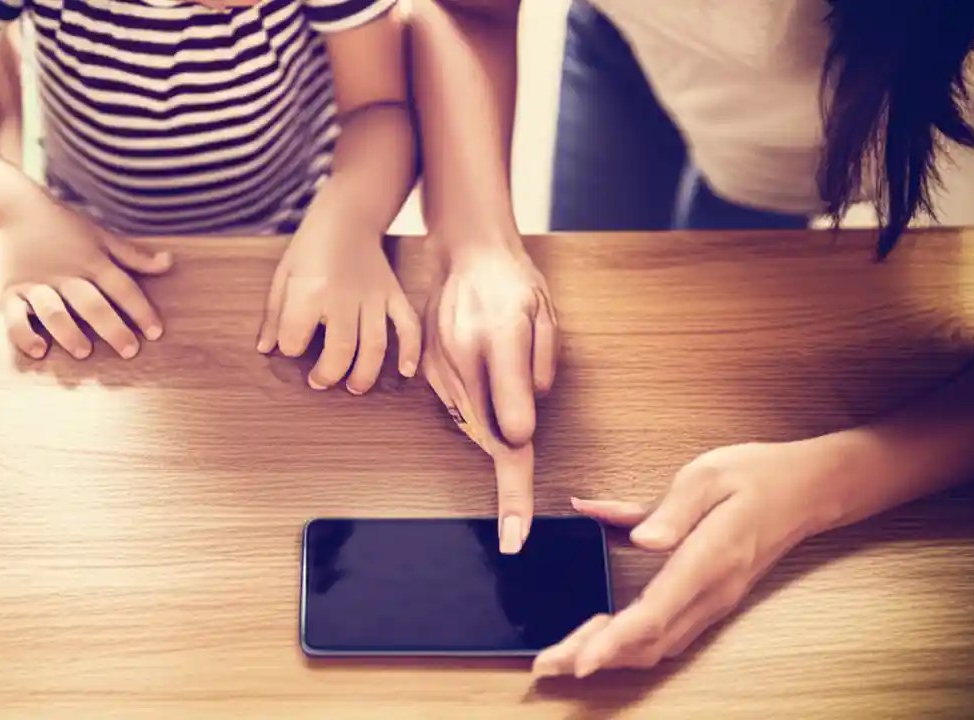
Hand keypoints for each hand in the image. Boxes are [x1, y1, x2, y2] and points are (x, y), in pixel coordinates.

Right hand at [0, 203, 171, 359]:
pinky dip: (24, 335)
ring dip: (69, 332)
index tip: (156, 332)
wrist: (13, 211)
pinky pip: (14, 318)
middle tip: (130, 350)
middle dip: (112, 327)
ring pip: (53, 311)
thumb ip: (133, 256)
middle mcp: (65, 275)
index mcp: (91, 261)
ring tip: (84, 351)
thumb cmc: (64, 228)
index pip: (121, 287)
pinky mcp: (10, 293)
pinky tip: (39, 350)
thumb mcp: (101, 236)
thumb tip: (169, 262)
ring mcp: (36, 285)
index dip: (140, 309)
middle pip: (91, 303)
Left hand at [256, 223, 419, 393]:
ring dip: (364, 374)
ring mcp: (373, 296)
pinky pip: (407, 326)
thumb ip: (274, 314)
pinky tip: (404, 371)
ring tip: (354, 388)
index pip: (296, 338)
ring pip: (374, 346)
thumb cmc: (311, 246)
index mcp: (309, 291)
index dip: (290, 348)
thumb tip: (265, 349)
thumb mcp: (284, 275)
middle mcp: (343, 297)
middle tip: (319, 381)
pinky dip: (410, 350)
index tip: (290, 347)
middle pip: (340, 350)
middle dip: (327, 374)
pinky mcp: (394, 294)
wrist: (348, 214)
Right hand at [422, 237, 558, 552]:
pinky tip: (494, 400)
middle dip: (509, 478)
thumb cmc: (513, 282)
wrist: (467, 253)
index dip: (515, 484)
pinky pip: (462, 412)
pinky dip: (483, 419)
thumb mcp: (544, 317)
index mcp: (497, 342)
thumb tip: (524, 426)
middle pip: (489, 438)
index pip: (512, 426)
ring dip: (499, 441)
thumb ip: (539, 371)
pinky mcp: (429, 372)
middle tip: (516, 528)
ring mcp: (439, 368)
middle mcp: (461, 359)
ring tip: (514, 438)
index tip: (515, 528)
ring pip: (474, 429)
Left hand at [533, 440, 844, 677]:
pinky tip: (596, 637)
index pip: (654, 614)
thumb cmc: (756, 475)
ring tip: (562, 657)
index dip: (613, 642)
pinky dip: (628, 644)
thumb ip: (671, 510)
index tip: (579, 660)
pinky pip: (665, 634)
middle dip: (594, 657)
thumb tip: (639, 538)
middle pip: (648, 642)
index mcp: (709, 560)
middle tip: (547, 664)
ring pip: (657, 646)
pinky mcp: (710, 599)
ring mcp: (714, 601)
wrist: (807, 490)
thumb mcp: (708, 474)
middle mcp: (712, 591)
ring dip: (608, 656)